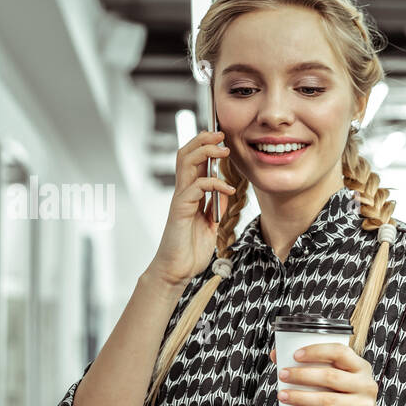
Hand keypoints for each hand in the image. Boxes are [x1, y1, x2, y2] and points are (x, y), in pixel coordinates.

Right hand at [146, 130, 235, 286]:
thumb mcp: (210, 225)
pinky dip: (214, 184)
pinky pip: (196, 188)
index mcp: (190, 194)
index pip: (193, 161)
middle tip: (221, 134)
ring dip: (206, 152)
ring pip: (186, 163)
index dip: (205, 146)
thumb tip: (225, 193)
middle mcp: (183, 192)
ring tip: (224, 150)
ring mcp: (180, 199)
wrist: (177, 270)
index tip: (222, 139)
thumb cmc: (190, 249)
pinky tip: (228, 190)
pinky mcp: (180, 210)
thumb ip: (216, 208)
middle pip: (186, 154)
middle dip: (203, 140)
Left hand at [271, 343, 382, 405]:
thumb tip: (277, 356)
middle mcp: (365, 385)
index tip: (296, 355)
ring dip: (300, 397)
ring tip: (283, 395)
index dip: (317, 351)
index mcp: (361, 367)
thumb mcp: (338, 380)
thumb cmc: (346, 399)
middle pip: (331, 377)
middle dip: (302, 375)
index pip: (340, 352)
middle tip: (283, 375)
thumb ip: (313, 366)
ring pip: (327, 400)